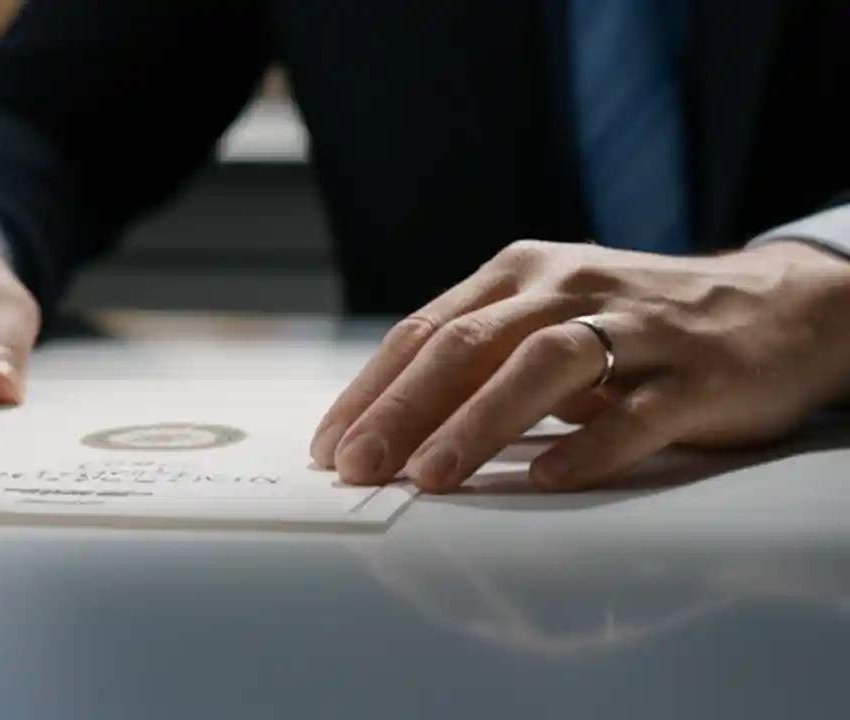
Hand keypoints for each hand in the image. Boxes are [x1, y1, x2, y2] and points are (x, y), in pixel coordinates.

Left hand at [311, 239, 849, 491]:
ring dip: (480, 422)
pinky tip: (549, 478)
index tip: (329, 444)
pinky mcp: (696, 373)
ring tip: (430, 476)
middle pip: (469, 343)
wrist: (776, 305)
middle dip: (404, 408)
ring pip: (544, 366)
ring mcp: (634, 326)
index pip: (427, 329)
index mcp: (520, 273)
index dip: (372, 388)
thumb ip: (480, 357)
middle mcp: (568, 286)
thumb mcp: (548, 318)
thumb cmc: (634, 322)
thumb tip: (387, 424)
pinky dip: (589, 443)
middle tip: (358, 466)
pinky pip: (637, 410)